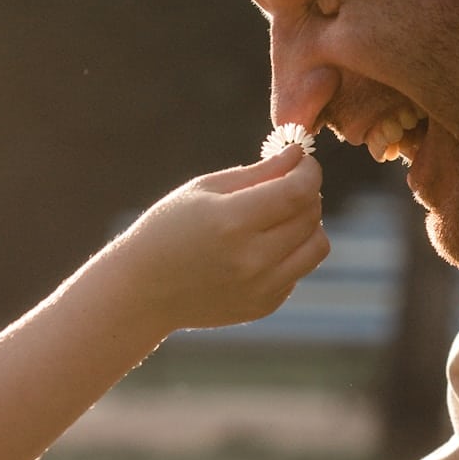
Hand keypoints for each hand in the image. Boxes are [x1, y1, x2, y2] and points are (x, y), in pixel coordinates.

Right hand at [105, 147, 326, 330]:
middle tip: (285, 185)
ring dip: (307, 224)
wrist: (142, 291)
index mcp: (231, 221)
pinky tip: (259, 248)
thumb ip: (257, 172)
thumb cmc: (167, 229)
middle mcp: (251, 258)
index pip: (297, 191)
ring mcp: (260, 287)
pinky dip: (290, 253)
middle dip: (307, 193)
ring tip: (279, 217)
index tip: (303, 162)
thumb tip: (299, 154)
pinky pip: (298, 270)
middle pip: (310, 216)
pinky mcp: (263, 305)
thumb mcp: (203, 190)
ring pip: (317, 246)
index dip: (308, 171)